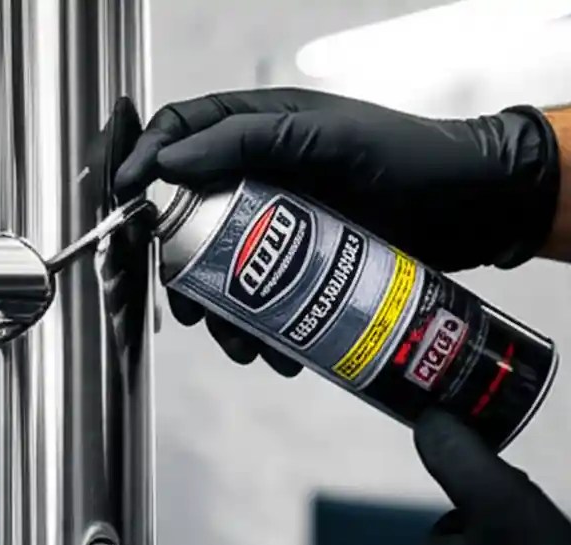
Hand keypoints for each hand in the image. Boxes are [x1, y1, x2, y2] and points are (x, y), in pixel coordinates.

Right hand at [115, 88, 559, 374]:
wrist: (475, 209)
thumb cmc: (409, 158)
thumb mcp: (326, 139)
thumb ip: (248, 141)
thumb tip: (172, 160)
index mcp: (256, 131)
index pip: (179, 135)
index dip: (144, 161)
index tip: (126, 198)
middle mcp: (258, 177)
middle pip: (187, 221)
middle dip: (180, 271)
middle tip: (187, 304)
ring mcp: (278, 226)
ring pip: (220, 273)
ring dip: (222, 317)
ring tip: (243, 346)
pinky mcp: (301, 267)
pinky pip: (261, 304)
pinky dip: (260, 334)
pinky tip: (275, 353)